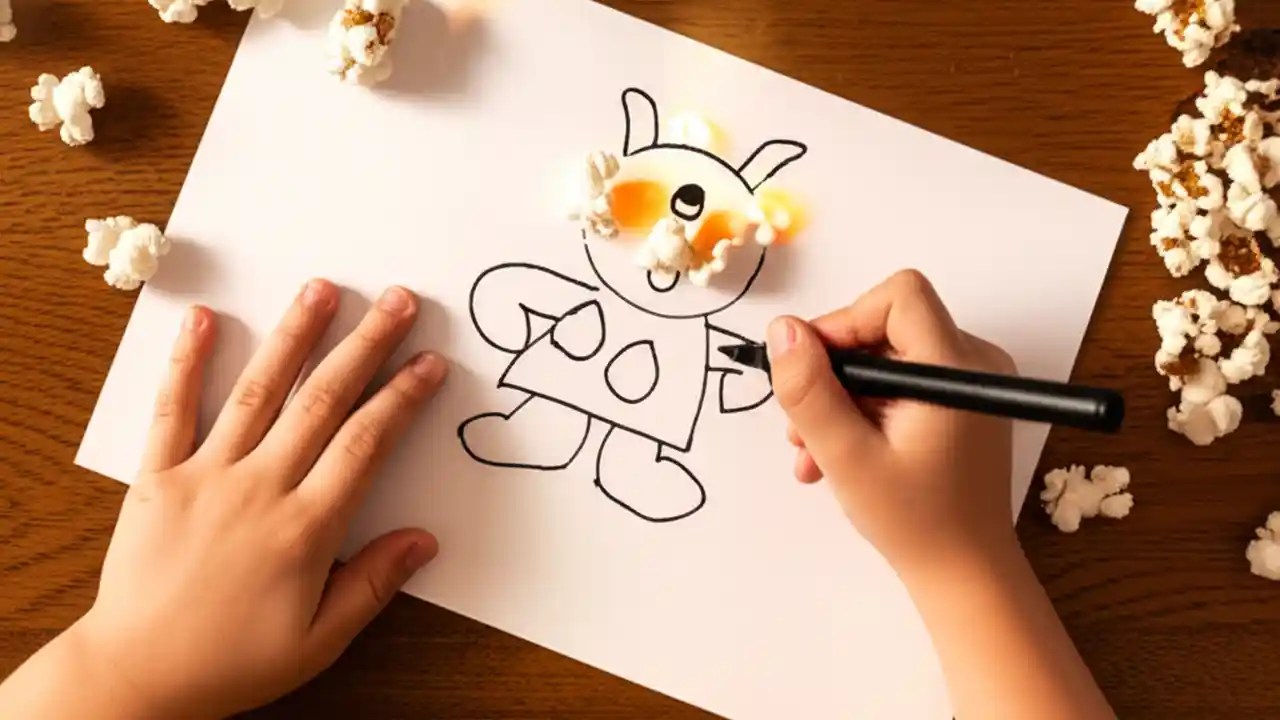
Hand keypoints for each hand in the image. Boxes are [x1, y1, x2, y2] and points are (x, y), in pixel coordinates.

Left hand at [4, 281, 448, 719]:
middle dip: (366, 346)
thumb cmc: (232, 663)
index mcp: (305, 530)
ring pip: (258, 392)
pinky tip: (204, 319)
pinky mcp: (158, 477)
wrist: (136, 676)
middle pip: (323, 402)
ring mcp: (206, 477)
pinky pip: (172, 410)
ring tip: (322, 289)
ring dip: (294, 336)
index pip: (365, 445)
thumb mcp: (319, 640)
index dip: (402, 398)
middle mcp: (259, 490)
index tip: (429, 363)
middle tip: (398, 301)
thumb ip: (373, 585)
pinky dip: (187, 362)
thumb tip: (424, 540)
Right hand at [767, 269, 1016, 574]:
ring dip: (839, 400)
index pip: (898, 297)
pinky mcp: (959, 404)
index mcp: (957, 369)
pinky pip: (898, 384)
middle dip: (832, 373)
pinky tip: (836, 456)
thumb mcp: (846, 456)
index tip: (813, 368)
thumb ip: (810, 390)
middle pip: (884, 329)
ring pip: (884, 359)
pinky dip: (862, 411)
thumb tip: (782, 331)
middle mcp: (973, 364)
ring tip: (812, 454)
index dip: (846, 321)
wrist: (965, 574)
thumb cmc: (915, 522)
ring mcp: (968, 384)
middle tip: (800, 426)